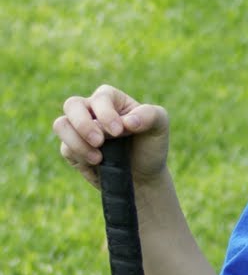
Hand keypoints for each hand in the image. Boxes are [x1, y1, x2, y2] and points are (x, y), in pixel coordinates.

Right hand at [53, 85, 169, 186]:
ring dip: (76, 141)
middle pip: (72, 105)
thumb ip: (149, 115)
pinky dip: (80, 156)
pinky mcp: (72, 149)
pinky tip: (97, 164)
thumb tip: (128, 121)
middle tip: (99, 141)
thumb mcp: (160, 126)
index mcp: (111, 99)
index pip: (100, 98)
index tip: (118, 131)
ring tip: (98, 158)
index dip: (106, 113)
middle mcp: (91, 110)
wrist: (143, 176)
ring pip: (61, 125)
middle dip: (83, 124)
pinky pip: (65, 148)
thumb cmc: (150, 146)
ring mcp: (78, 129)